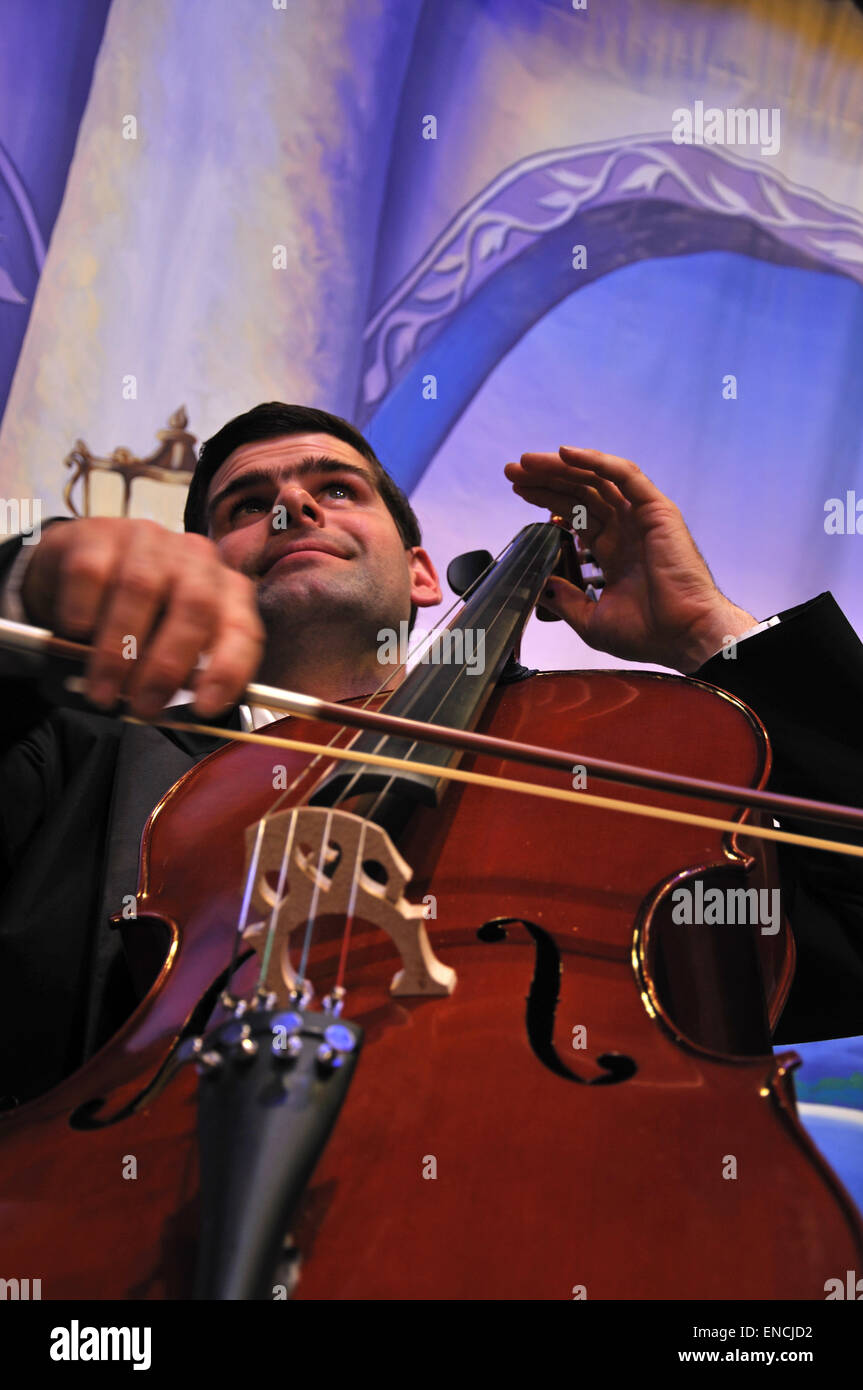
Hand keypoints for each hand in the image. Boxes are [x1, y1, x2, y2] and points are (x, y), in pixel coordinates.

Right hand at [21, 518, 264, 717]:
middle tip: (142, 706)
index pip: (243, 629)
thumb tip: (170, 711)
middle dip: (167, 666)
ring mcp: (149, 540)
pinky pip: (93, 573)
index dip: (228, 670)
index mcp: (226, 591)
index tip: (205, 707)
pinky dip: (84, 610)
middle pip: (195, 607)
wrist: (76, 570)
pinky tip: (76, 633)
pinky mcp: (99, 533)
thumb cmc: (133, 618)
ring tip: (102, 689)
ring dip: (119, 649)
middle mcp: (196, 559)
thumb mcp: (164, 646)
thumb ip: (179, 674)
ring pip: (142, 589)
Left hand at [504, 446, 756, 671]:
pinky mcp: (657, 510)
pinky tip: (565, 454)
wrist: (684, 635)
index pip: (575, 514)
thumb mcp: (592, 620)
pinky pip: (624, 476)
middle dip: (546, 479)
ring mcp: (642, 517)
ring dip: (561, 467)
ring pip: (596, 479)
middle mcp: (627, 529)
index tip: (518, 490)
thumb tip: (541, 588)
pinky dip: (596, 462)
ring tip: (527, 462)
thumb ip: (566, 600)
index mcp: (614, 551)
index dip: (546, 499)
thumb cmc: (649, 633)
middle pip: (580, 492)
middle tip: (513, 470)